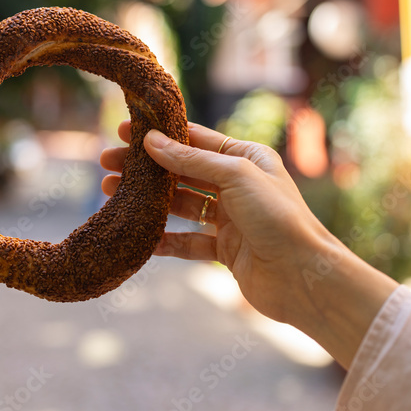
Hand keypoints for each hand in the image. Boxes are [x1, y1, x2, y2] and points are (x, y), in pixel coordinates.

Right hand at [100, 120, 397, 367]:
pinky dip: (162, 239)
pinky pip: (186, 241)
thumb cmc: (278, 217)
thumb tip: (152, 141)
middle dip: (145, 168)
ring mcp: (229, 218)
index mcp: (245, 158)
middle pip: (181, 171)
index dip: (159, 135)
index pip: (194, 140)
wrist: (303, 277)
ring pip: (179, 204)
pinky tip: (138, 234)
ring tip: (112, 193)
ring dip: (148, 200)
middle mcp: (237, 185)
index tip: (124, 132)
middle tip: (107, 164)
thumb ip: (190, 159)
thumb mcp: (235, 176)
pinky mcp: (224, 250)